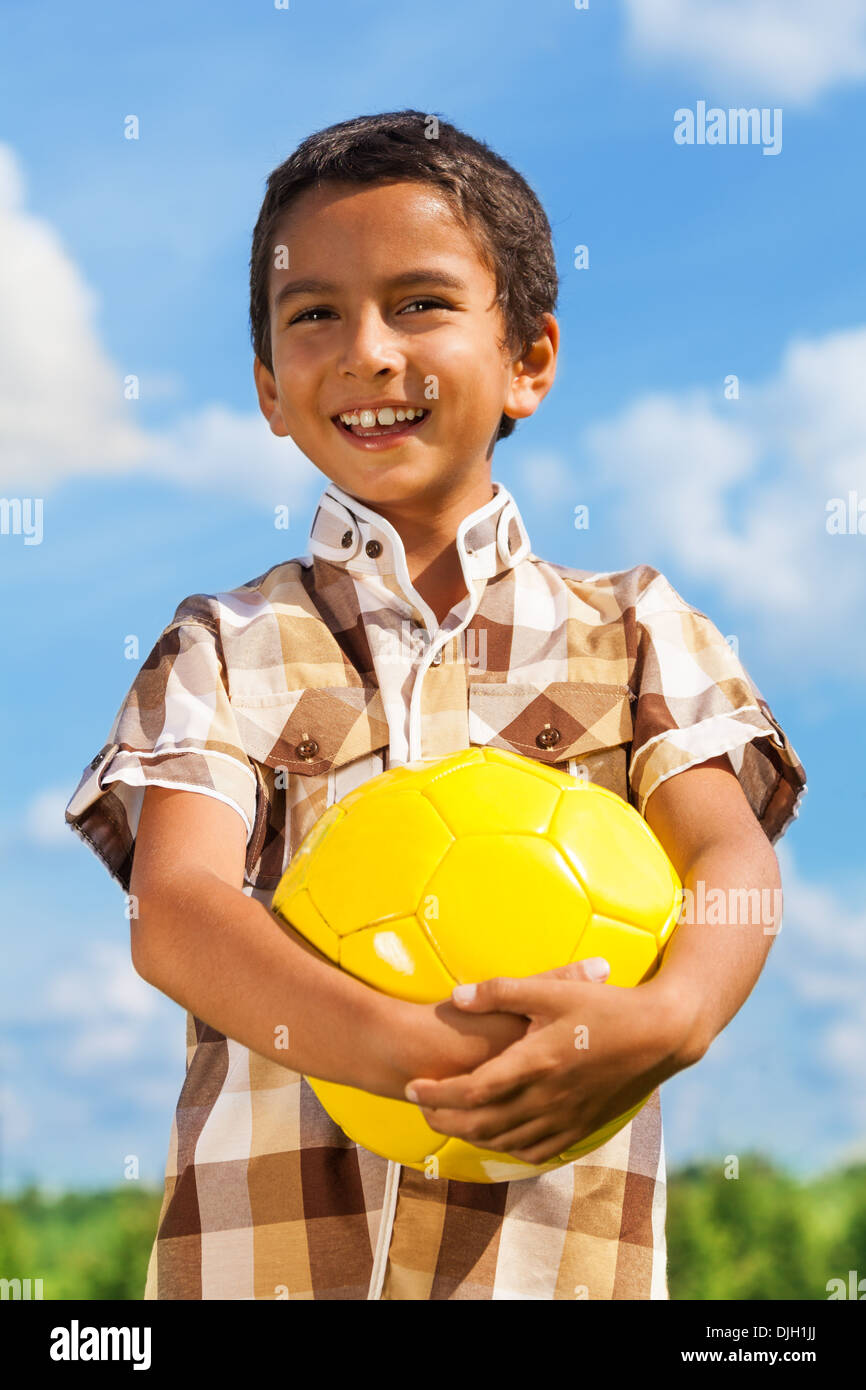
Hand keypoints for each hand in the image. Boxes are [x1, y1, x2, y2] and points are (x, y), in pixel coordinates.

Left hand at [404, 961, 692, 1165]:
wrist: (660, 1035)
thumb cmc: (604, 1006)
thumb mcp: (550, 989)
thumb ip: (500, 991)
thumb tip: (457, 996)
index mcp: (536, 1062)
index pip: (472, 1089)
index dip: (436, 1092)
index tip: (411, 1087)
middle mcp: (547, 1098)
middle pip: (480, 1123)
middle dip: (443, 1118)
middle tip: (419, 1107)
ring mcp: (566, 1117)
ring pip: (504, 1141)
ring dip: (469, 1135)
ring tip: (448, 1119)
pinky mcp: (582, 1127)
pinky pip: (535, 1150)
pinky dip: (507, 1147)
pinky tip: (498, 1136)